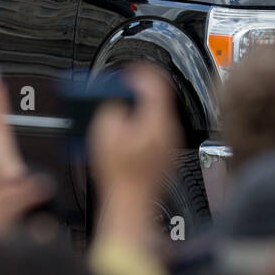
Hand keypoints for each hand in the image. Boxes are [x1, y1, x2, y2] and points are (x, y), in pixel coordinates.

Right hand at [87, 64, 181, 246]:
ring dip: (136, 111)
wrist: (131, 204)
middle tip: (120, 90)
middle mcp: (169, 130)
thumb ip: (112, 108)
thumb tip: (117, 104)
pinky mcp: (164, 158)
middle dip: (135, 93)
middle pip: (156, 100)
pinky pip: (154, 133)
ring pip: (155, 116)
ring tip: (118, 112)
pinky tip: (124, 134)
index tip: (130, 70)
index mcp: (158, 120)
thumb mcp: (105, 132)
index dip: (141, 71)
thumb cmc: (121, 175)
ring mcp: (168, 145)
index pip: (157, 83)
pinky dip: (140, 127)